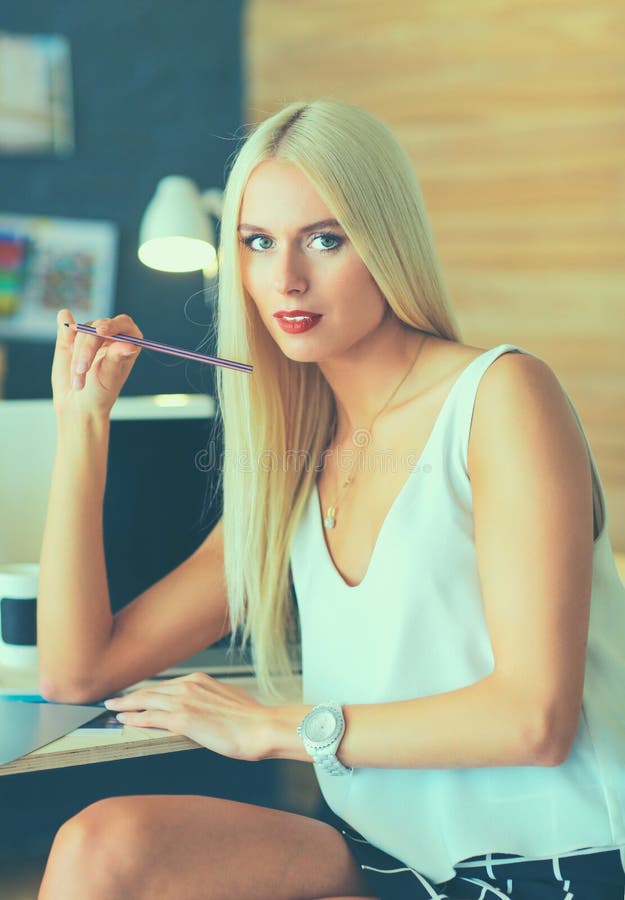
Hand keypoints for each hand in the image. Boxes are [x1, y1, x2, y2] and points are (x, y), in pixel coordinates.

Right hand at [52, 308, 142, 418]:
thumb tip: (130, 345)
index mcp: (127, 343)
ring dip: (76, 355)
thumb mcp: (109, 376)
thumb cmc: (100, 393)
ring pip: (81, 331)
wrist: (78, 405)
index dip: (112, 325)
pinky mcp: (69, 337)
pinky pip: (65, 320)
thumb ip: (117, 357)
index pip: (123, 323)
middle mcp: (110, 336)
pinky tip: (65, 331)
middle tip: (82, 370)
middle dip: (88, 349)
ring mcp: (89, 335)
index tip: (100, 332)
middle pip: (98, 326)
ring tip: (78, 380)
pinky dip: (64, 327)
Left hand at [103, 672, 270, 761]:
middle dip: (132, 696)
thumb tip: (210, 707)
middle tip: (116, 700)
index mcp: (201, 680)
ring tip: (114, 708)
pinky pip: (150, 717)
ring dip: (127, 705)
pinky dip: (134, 717)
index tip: (140, 696)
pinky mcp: (183, 719)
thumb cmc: (252, 719)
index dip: (150, 692)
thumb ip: (214, 699)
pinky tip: (124, 719)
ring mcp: (185, 701)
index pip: (167, 686)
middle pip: (152, 691)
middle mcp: (190, 685)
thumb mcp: (231, 699)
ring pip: (146, 701)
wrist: (261, 727)